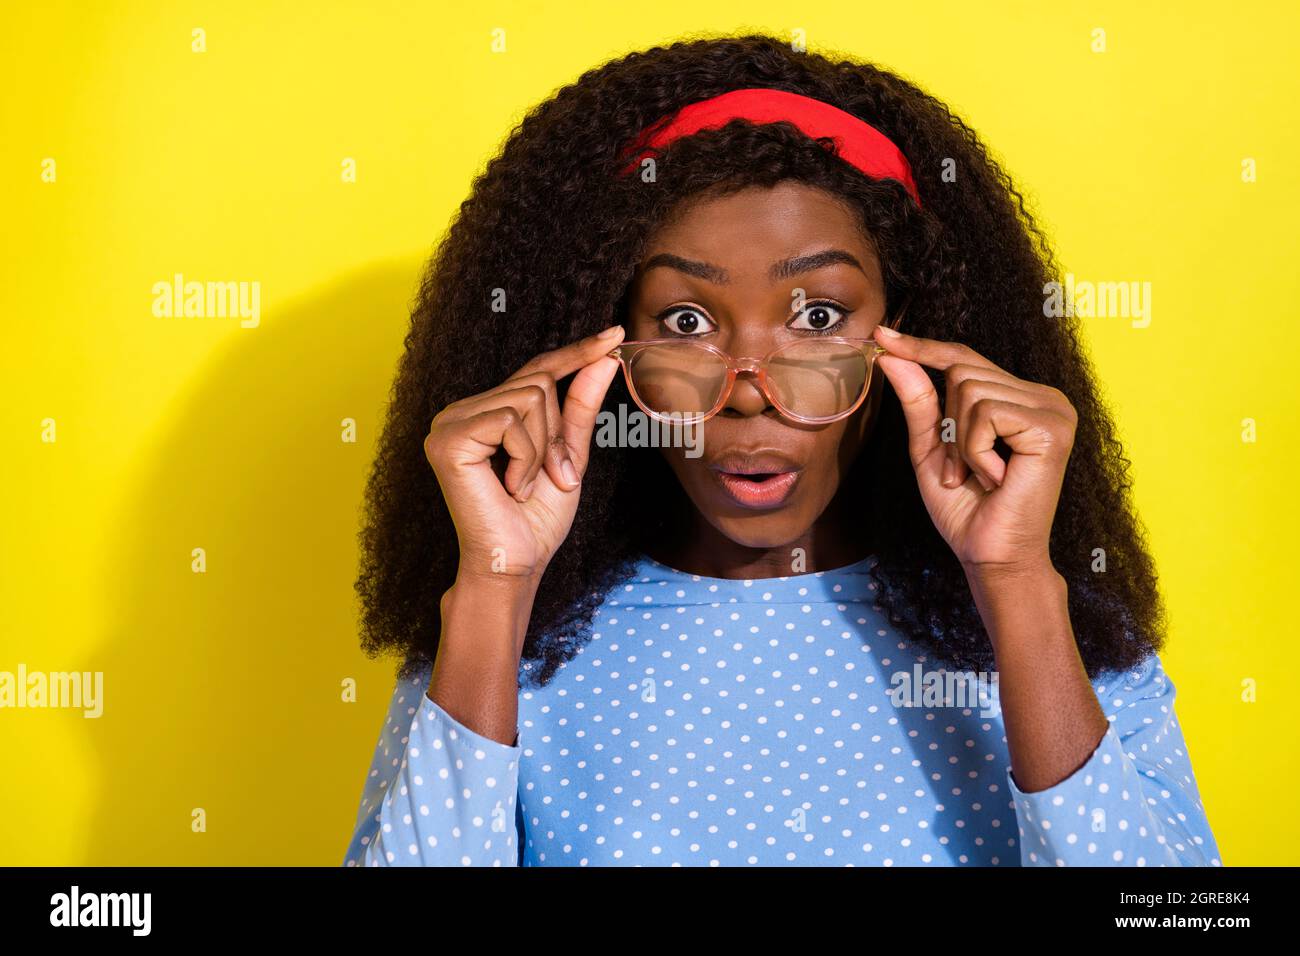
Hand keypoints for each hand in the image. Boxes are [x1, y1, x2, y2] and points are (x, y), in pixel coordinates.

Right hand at [424, 324, 624, 581]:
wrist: (515, 562)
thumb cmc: (537, 520)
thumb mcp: (568, 455)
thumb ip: (580, 407)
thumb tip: (604, 358)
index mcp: (485, 412)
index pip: (537, 369)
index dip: (577, 352)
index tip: (615, 333)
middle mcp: (461, 410)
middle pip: (537, 382)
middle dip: (556, 434)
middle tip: (548, 478)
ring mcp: (450, 422)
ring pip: (529, 398)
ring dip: (541, 450)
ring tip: (522, 486)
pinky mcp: (448, 438)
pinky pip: (510, 421)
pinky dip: (525, 458)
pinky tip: (509, 488)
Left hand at [872, 325, 1076, 575]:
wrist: (992, 556)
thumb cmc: (967, 510)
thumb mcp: (933, 448)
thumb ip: (918, 402)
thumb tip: (891, 354)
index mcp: (1021, 398)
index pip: (964, 358)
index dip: (922, 346)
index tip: (881, 334)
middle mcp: (1043, 396)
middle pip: (962, 370)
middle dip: (946, 425)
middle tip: (963, 471)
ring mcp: (1053, 408)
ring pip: (970, 390)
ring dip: (960, 443)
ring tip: (980, 477)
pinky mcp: (1052, 426)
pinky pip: (985, 414)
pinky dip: (975, 451)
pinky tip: (996, 478)